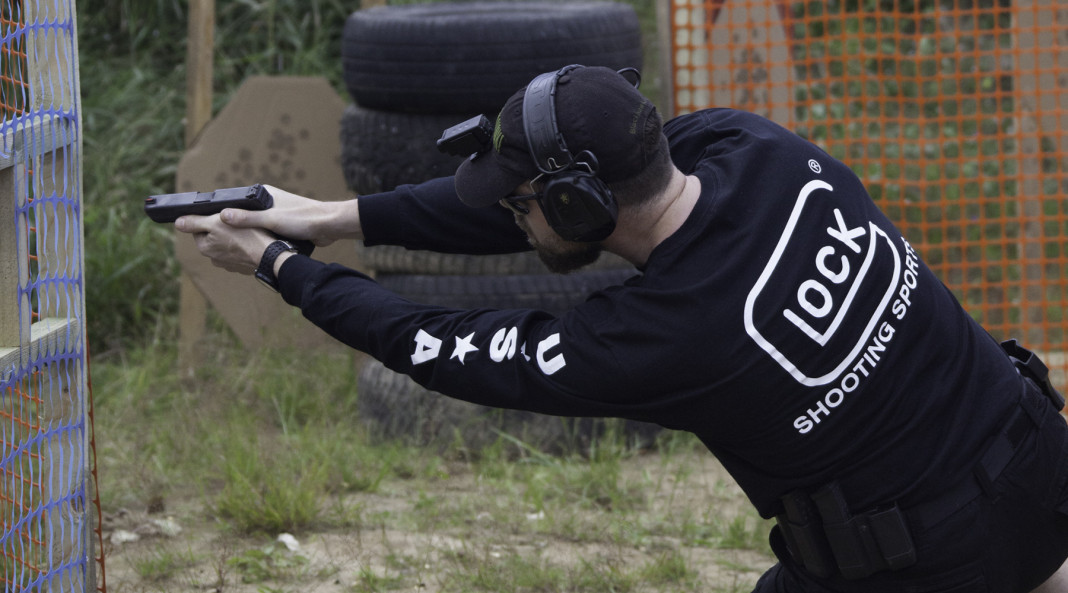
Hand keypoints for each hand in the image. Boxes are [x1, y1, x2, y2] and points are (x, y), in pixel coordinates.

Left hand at [175, 213, 275, 273]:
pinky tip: (253, 241)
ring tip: (246, 231)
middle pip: (215, 236)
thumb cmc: (244, 236)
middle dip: (223, 228)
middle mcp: (215, 259)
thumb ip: (194, 222)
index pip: (200, 228)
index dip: (211, 218)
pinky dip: (245, 246)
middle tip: (236, 222)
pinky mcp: (244, 266)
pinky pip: (241, 252)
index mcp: (205, 248)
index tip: (223, 215)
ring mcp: (230, 264)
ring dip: (234, 237)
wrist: (270, 255)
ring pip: (228, 244)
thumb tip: (177, 223)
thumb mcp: (215, 223)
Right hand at [215, 185, 362, 246]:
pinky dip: (258, 240)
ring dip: (246, 235)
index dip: (220, 212)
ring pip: (253, 226)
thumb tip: (221, 216)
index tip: (205, 222)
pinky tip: (252, 250)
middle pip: (241, 215)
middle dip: (231, 227)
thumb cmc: (303, 218)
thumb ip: (247, 218)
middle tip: (216, 239)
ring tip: (231, 247)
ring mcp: (274, 214)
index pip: (234, 202)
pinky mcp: (283, 226)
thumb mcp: (271, 219)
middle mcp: (267, 202)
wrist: (329, 226)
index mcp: (262, 195)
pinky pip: (264, 233)